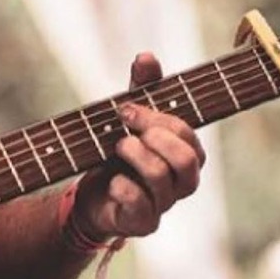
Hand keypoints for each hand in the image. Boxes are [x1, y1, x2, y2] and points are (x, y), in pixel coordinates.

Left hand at [72, 52, 205, 241]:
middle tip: (124, 131)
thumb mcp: (127, 119)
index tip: (125, 108)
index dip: (157, 119)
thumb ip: (141, 89)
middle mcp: (182, 182)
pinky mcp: (143, 223)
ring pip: (163, 180)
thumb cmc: (117, 154)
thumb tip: (147, 55)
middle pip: (186, 160)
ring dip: (135, 157)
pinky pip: (141, 206)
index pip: (188, 134)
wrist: (91, 196)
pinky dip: (123, 188)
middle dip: (153, 138)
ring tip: (117, 149)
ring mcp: (164, 204)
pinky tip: (111, 181)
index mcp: (185, 154)